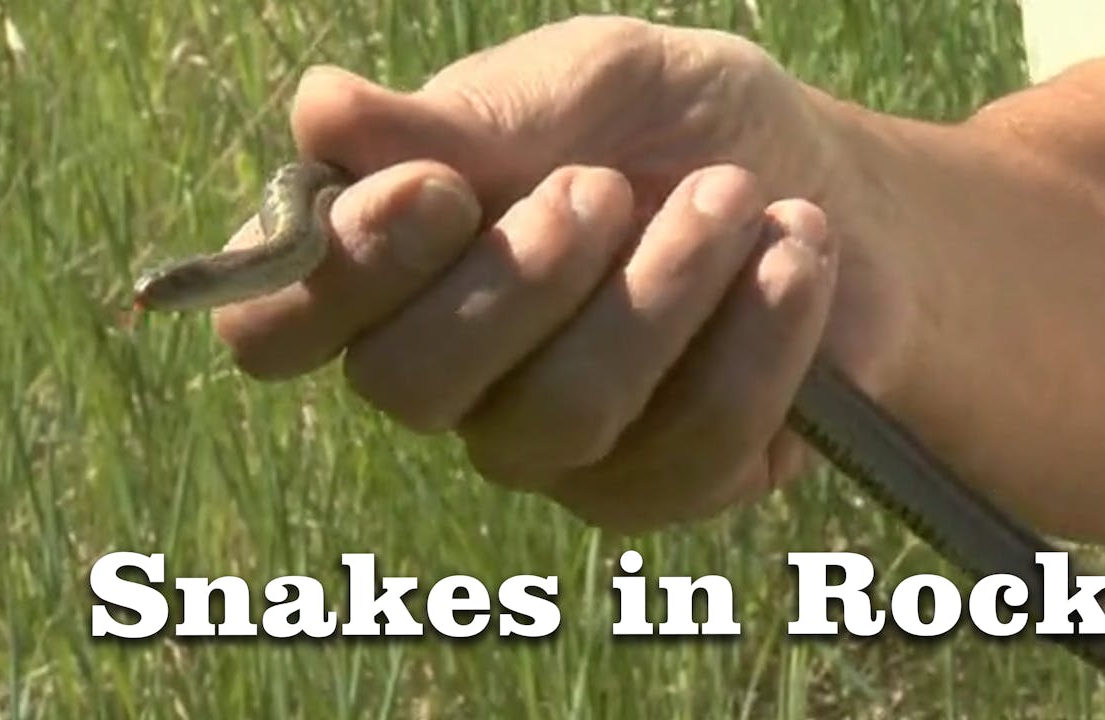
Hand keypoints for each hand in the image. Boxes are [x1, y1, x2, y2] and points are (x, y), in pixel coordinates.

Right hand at [214, 16, 910, 531]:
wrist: (831, 185)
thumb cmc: (683, 125)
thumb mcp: (587, 81)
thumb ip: (466, 116)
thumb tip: (317, 112)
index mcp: (396, 265)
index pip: (273, 323)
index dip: (339, 274)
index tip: (441, 190)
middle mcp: (451, 374)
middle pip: (408, 386)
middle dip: (525, 277)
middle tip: (607, 186)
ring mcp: (548, 445)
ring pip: (561, 417)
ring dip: (663, 289)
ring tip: (735, 198)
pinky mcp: (655, 488)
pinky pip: (690, 445)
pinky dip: (759, 334)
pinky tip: (793, 257)